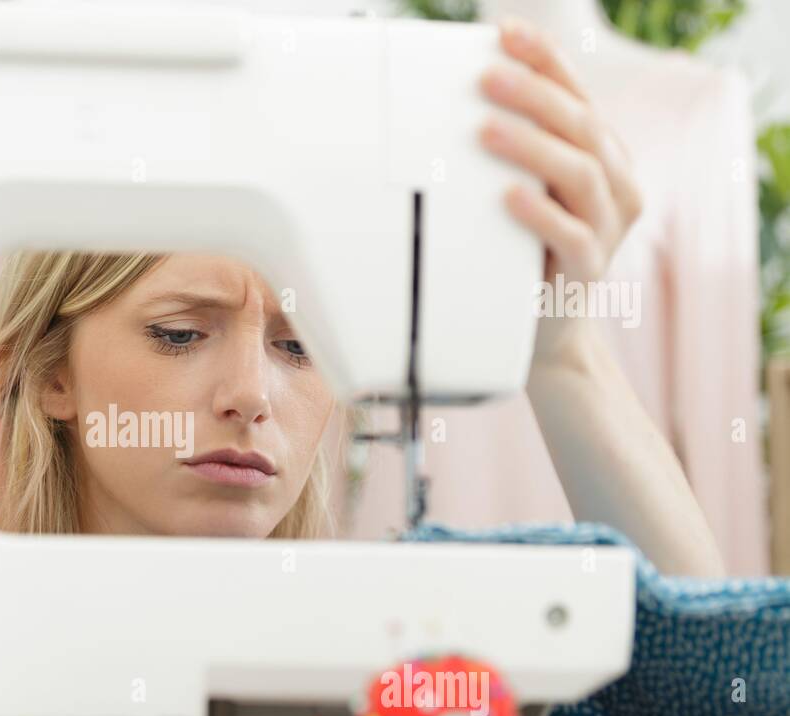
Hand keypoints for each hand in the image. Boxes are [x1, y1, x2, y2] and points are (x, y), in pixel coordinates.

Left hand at [478, 17, 642, 364]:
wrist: (546, 334)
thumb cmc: (523, 254)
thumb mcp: (521, 195)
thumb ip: (506, 154)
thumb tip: (450, 104)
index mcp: (602, 156)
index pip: (576, 95)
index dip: (546, 60)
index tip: (506, 32)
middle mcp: (615, 185)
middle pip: (582, 127)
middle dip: (535, 96)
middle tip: (487, 78)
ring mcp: (608, 228)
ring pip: (583, 174)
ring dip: (533, 148)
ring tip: (486, 132)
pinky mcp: (588, 271)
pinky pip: (573, 236)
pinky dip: (541, 214)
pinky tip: (509, 197)